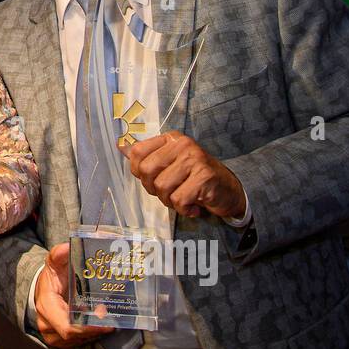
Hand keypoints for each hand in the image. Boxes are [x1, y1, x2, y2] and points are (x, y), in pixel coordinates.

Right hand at [34, 243, 112, 348]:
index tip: (105, 321)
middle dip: (95, 329)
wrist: (41, 290)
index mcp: (46, 306)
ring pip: (78, 341)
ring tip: (107, 321)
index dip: (88, 327)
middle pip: (76, 336)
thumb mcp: (54, 262)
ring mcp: (52, 335)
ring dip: (94, 333)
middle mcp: (47, 324)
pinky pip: (77, 343)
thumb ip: (59, 254)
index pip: (67, 326)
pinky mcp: (58, 341)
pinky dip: (89, 335)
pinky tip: (98, 325)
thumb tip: (66, 247)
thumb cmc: (51, 277)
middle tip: (112, 320)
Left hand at [122, 130, 245, 220]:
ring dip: (170, 201)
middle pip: (147, 171)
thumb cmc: (194, 178)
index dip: (139, 173)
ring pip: (162, 187)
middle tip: (170, 193)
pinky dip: (183, 209)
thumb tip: (120, 146)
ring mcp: (195, 159)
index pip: (137, 153)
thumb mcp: (170, 163)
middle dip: (154, 190)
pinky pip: (179, 199)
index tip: (154, 180)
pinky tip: (193, 206)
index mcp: (171, 139)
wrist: (228, 191)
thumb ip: (147, 156)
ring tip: (184, 198)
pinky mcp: (205, 176)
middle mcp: (182, 144)